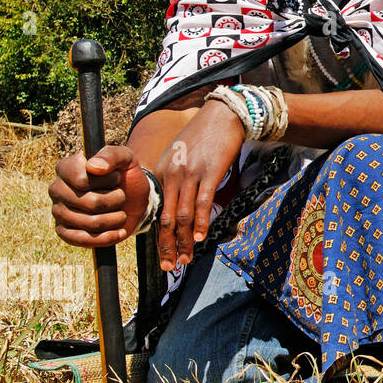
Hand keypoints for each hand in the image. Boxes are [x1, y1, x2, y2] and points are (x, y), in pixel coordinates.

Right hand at [49, 146, 152, 247]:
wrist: (133, 198)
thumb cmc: (125, 174)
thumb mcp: (125, 158)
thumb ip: (111, 155)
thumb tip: (92, 167)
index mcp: (66, 168)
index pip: (83, 180)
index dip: (107, 181)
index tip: (116, 177)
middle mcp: (57, 189)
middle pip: (90, 203)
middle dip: (116, 200)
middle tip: (121, 195)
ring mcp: (58, 211)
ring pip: (90, 223)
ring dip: (115, 218)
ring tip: (121, 211)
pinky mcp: (64, 231)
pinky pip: (82, 240)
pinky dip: (106, 237)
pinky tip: (119, 231)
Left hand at [153, 100, 245, 271]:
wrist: (224, 115)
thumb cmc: (204, 135)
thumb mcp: (179, 154)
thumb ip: (173, 177)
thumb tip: (174, 201)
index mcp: (162, 172)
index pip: (158, 211)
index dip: (159, 236)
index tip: (162, 255)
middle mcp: (172, 175)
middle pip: (167, 218)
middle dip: (167, 246)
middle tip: (168, 267)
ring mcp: (190, 174)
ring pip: (183, 215)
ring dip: (184, 240)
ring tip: (185, 259)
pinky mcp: (209, 173)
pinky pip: (203, 203)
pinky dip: (201, 223)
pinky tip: (201, 238)